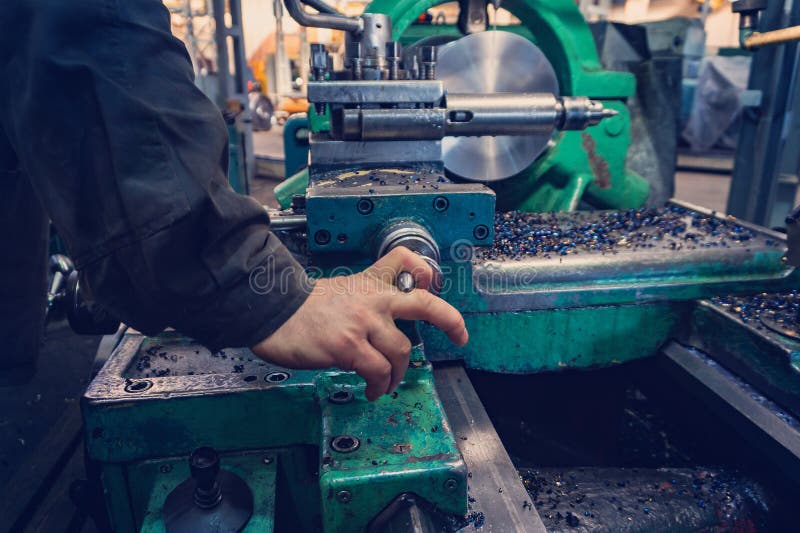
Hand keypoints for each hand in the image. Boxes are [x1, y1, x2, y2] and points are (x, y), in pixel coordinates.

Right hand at [251, 247, 467, 399]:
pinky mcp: (349, 346)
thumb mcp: (340, 290)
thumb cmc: (302, 307)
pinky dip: (380, 386)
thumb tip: (384, 322)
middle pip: (425, 305)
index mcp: (369, 283)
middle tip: (461, 335)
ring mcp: (363, 322)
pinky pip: (378, 371)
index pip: (403, 262)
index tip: (431, 283)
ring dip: (397, 374)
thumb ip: (365, 297)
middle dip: (451, 321)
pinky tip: (372, 391)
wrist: (271, 312)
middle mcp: (372, 299)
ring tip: (386, 385)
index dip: (423, 271)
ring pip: (401, 352)